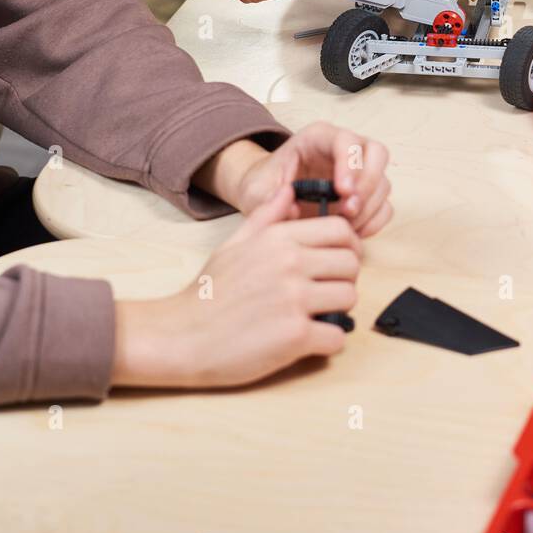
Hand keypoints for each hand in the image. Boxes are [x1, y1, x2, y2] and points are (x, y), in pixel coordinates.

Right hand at [112, 178, 361, 388]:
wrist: (180, 336)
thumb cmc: (207, 293)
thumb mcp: (234, 244)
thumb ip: (266, 216)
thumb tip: (289, 190)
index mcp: (278, 238)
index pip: (340, 229)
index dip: (346, 246)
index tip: (336, 262)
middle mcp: (290, 263)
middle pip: (352, 263)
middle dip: (344, 279)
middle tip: (325, 293)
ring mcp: (295, 300)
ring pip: (349, 298)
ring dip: (338, 311)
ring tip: (315, 317)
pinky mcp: (296, 337)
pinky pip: (338, 336)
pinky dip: (328, 342)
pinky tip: (308, 342)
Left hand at [196, 122, 392, 237]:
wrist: (267, 196)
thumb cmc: (264, 186)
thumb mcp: (257, 189)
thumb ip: (270, 198)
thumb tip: (295, 209)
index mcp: (317, 138)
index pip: (346, 140)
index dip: (350, 163)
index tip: (343, 191)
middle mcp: (344, 150)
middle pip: (377, 153)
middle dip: (368, 184)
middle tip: (349, 210)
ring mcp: (358, 172)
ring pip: (383, 181)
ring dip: (369, 207)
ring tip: (345, 226)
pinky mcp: (364, 195)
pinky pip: (384, 206)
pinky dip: (373, 221)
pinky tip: (353, 232)